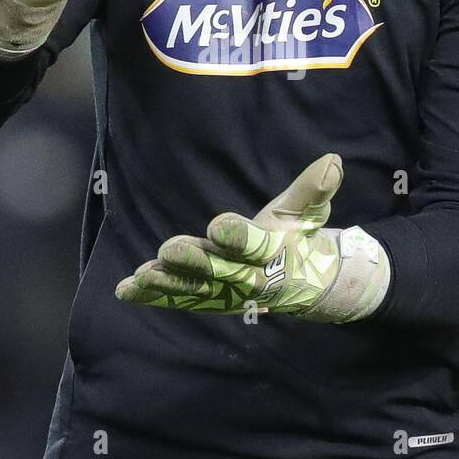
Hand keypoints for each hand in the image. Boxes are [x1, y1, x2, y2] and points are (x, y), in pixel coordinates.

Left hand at [115, 153, 390, 323]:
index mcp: (269, 252)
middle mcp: (244, 276)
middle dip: (193, 263)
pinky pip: (177, 297)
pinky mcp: (205, 296)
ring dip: (167, 283)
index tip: (218, 225)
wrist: (300, 281)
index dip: (236, 235)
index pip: (252, 244)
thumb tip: (333, 160)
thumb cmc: (298, 237)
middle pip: (217, 271)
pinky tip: (125, 289)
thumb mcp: (307, 212)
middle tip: (167, 250)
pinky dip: (152, 295)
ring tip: (141, 275)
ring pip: (193, 289)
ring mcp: (223, 291)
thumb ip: (313, 188)